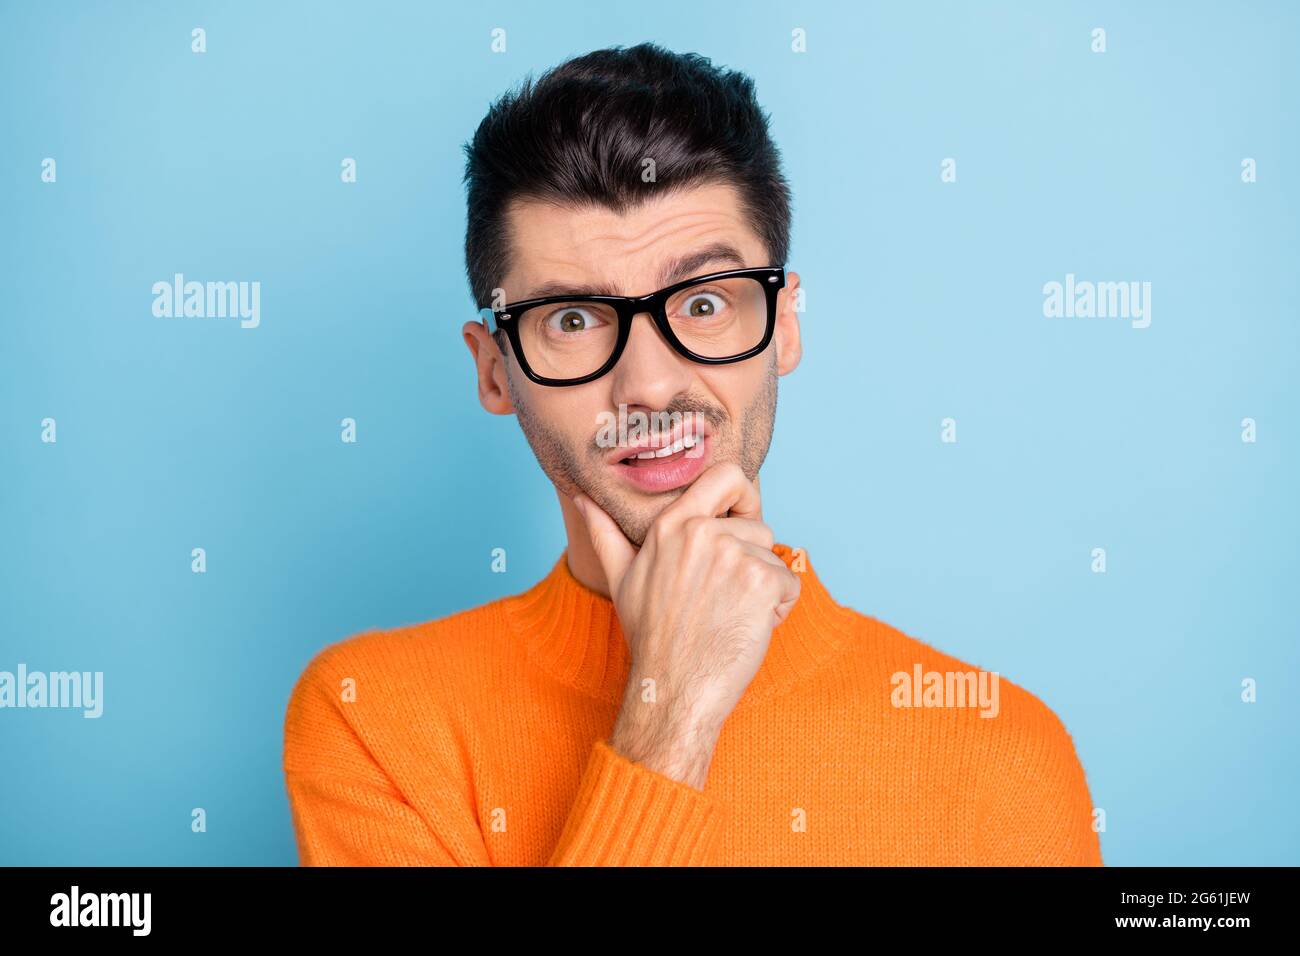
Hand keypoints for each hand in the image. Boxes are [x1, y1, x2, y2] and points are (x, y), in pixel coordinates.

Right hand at [573, 463, 799, 788]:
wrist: (672, 690)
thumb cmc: (651, 638)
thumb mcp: (621, 579)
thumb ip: (605, 533)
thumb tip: (580, 498)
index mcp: (672, 525)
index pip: (727, 475)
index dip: (744, 497)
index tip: (742, 522)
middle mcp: (703, 532)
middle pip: (758, 527)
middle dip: (752, 561)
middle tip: (723, 598)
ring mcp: (733, 555)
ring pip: (774, 557)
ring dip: (764, 589)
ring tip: (730, 616)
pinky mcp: (761, 580)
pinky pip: (790, 583)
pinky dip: (778, 608)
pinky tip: (747, 628)